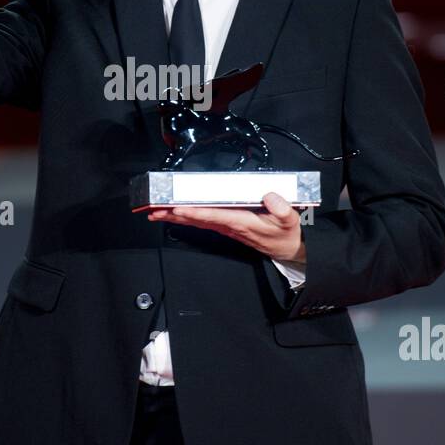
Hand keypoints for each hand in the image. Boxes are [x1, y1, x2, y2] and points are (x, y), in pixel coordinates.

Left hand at [147, 192, 305, 262]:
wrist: (286, 248)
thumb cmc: (285, 234)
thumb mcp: (289, 220)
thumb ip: (281, 208)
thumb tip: (270, 196)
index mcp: (242, 222)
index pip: (214, 216)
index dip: (195, 212)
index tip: (179, 209)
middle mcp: (230, 225)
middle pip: (198, 220)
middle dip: (175, 216)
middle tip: (154, 211)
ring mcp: (226, 227)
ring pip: (197, 222)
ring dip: (176, 218)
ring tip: (156, 212)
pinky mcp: (226, 226)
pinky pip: (202, 222)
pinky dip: (186, 218)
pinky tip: (174, 215)